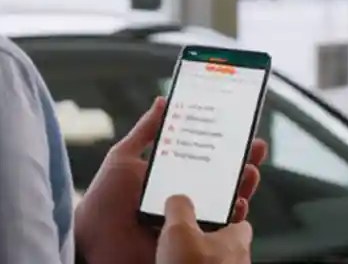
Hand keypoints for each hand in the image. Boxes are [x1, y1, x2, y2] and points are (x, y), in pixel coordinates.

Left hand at [74, 96, 267, 263]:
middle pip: (224, 182)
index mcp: (172, 179)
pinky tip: (239, 205)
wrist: (92, 241)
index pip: (207, 161)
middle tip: (255, 149)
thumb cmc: (103, 201)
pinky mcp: (191, 245)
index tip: (243, 131)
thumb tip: (163, 101)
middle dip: (244, 165)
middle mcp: (186, 201)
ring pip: (228, 207)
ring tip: (250, 172)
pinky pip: (220, 235)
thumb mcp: (123, 157)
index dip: (226, 147)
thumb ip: (145, 131)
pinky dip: (234, 221)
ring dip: (243, 189)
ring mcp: (190, 224)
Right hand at [157, 195, 251, 263]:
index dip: (228, 214)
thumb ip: (180, 208)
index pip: (242, 223)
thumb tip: (177, 200)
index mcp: (236, 241)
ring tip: (179, 254)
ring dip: (202, 258)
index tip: (216, 208)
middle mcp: (238, 263)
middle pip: (228, 244)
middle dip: (211, 238)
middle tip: (191, 232)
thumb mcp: (179, 230)